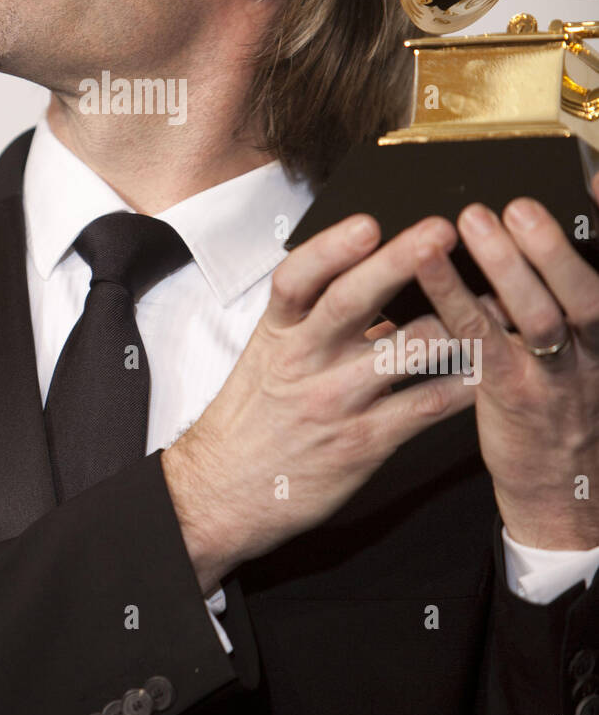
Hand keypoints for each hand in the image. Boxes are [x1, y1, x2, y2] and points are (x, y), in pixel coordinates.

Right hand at [161, 211, 476, 593]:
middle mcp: (304, 362)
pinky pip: (422, 407)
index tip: (366, 223)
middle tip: (438, 233)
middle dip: (397, 263)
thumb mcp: (268, 355)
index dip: (330, 249)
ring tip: (489, 299)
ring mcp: (334, 402)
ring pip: (400, 353)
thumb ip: (314, 320)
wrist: (225, 490)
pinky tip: (486, 367)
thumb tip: (371, 281)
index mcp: (277, 333)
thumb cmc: (252, 418)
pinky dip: (460, 385)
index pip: (296, 280)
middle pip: (350, 302)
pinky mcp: (363, 442)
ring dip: (450, 322)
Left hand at [414, 177, 598, 549]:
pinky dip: (454, 302)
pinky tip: (427, 273)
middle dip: (551, 247)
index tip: (592, 180)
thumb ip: (562, 292)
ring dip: (504, 267)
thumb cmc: (564, 399)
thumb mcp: (582, 345)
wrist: (565, 488)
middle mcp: (596, 349)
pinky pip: (482, 344)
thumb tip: (524, 227)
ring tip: (471, 223)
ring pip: (538, 318)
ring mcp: (558, 376)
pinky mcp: (513, 395)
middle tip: (518, 204)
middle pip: (586, 293)